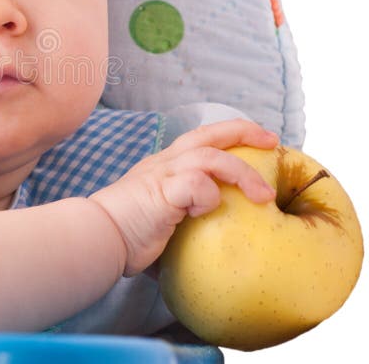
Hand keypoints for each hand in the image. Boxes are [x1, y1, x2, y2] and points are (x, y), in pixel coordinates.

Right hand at [88, 118, 278, 277]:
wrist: (97, 237)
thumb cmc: (126, 235)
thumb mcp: (161, 218)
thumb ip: (182, 217)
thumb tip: (207, 238)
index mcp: (164, 166)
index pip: (201, 139)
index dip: (230, 134)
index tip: (259, 140)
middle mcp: (165, 163)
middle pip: (209, 133)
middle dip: (243, 131)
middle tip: (271, 140)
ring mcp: (163, 174)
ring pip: (210, 156)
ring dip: (241, 173)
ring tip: (263, 195)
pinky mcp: (162, 191)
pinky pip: (197, 185)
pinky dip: (209, 197)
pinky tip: (203, 214)